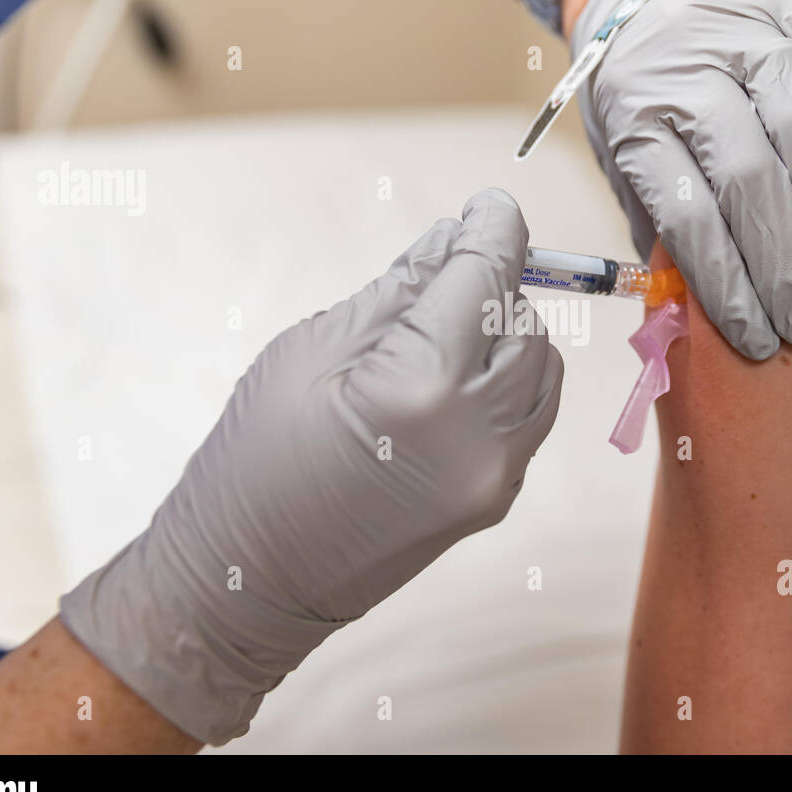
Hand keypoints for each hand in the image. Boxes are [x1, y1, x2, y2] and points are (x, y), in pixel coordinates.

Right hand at [60, 189, 562, 744]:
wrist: (248, 585)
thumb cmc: (252, 462)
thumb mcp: (309, 352)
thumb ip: (396, 291)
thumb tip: (451, 237)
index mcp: (420, 388)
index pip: (485, 278)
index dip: (492, 228)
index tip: (488, 205)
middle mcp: (477, 435)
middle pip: (525, 321)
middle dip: (494, 284)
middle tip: (444, 272)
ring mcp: (495, 475)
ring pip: (543, 369)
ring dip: (508, 333)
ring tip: (446, 330)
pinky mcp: (495, 499)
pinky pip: (530, 415)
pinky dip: (508, 380)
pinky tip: (454, 379)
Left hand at [567, 0, 791, 358]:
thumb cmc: (643, 89)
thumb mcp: (625, 154)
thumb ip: (658, 219)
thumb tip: (695, 311)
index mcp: (638, 117)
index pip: (687, 213)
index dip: (725, 284)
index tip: (755, 337)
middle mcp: (689, 71)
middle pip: (748, 178)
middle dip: (784, 263)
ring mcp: (746, 30)